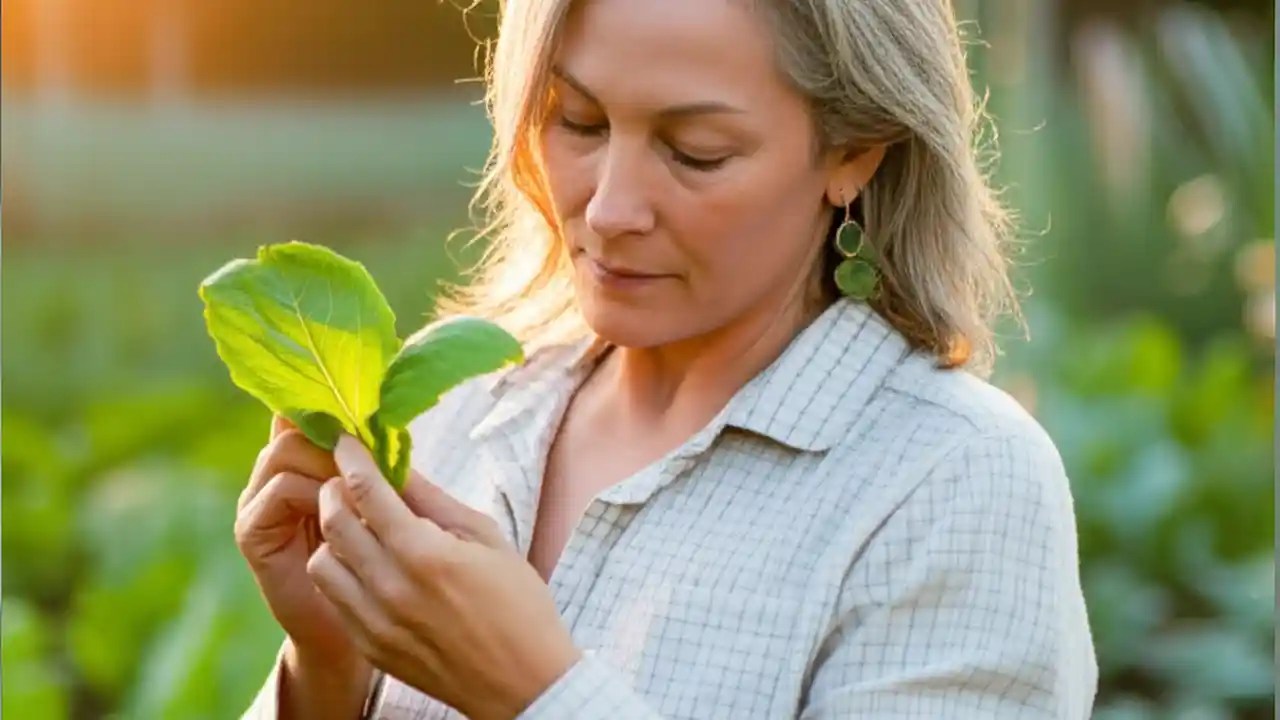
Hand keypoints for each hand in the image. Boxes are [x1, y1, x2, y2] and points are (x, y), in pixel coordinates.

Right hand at [234, 416, 370, 718]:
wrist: (363, 624)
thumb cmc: (386, 561)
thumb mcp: (387, 504)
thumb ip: (379, 466)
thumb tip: (392, 420)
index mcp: (305, 464)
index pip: (305, 414)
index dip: (330, 405)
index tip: (367, 401)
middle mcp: (275, 476)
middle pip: (293, 426)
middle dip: (334, 433)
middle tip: (369, 448)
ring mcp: (259, 502)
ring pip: (286, 450)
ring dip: (328, 461)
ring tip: (362, 483)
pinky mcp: (253, 532)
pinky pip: (281, 489)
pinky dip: (315, 490)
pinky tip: (344, 507)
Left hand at [308, 435, 583, 719]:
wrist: (525, 683)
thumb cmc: (518, 604)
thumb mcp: (487, 538)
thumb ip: (435, 501)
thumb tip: (400, 464)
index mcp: (425, 554)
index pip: (367, 492)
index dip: (351, 459)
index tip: (346, 441)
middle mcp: (391, 588)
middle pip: (334, 522)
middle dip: (334, 490)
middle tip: (348, 480)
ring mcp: (376, 622)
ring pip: (323, 562)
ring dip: (334, 537)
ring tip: (359, 530)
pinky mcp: (371, 646)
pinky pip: (334, 599)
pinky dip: (341, 574)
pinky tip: (367, 567)